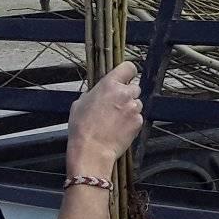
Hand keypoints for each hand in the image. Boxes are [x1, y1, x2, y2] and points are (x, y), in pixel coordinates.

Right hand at [65, 60, 142, 176]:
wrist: (91, 150)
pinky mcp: (138, 122)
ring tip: (115, 120)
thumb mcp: (80, 103)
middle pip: (134, 87)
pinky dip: (131, 122)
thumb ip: (94, 93)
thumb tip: (99, 93)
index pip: (128, 67)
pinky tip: (119, 129)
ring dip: (129, 109)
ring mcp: (133, 108)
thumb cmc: (82, 128)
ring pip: (136, 103)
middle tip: (116, 105)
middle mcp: (124, 93)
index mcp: (109, 84)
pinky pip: (138, 118)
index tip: (125, 77)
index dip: (127, 72)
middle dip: (127, 95)